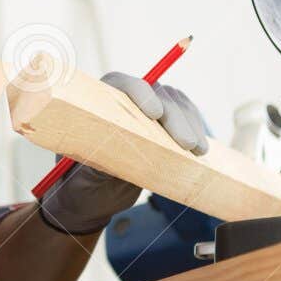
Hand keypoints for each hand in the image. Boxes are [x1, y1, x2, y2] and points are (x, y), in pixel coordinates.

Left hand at [36, 72, 208, 236]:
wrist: (91, 196)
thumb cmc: (79, 182)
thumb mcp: (83, 174)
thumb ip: (98, 159)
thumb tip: (120, 145)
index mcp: (97, 103)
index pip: (121, 84)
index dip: (139, 93)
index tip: (155, 113)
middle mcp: (124, 100)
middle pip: (156, 93)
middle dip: (174, 117)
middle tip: (187, 144)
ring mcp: (147, 110)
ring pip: (176, 104)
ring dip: (190, 124)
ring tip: (198, 150)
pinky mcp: (164, 125)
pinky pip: (186, 117)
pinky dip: (195, 130)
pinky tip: (200, 149)